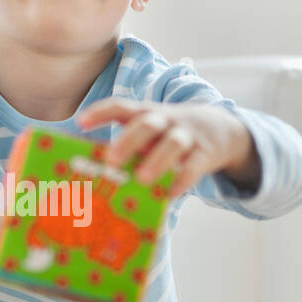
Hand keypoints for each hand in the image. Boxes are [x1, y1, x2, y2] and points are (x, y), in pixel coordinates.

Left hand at [77, 98, 260, 198]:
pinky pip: (195, 166)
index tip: (80, 122)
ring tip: (141, 179)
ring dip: (157, 160)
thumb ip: (129, 147)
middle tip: (110, 160)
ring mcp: (188, 136)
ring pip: (173, 143)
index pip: (121, 107)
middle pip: (147, 124)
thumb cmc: (170, 136)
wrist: (220, 128)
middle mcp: (166, 121)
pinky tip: (171, 194)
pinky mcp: (206, 153)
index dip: (100, 113)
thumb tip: (94, 174)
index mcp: (146, 114)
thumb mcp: (151, 133)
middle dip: (128, 140)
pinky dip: (183, 180)